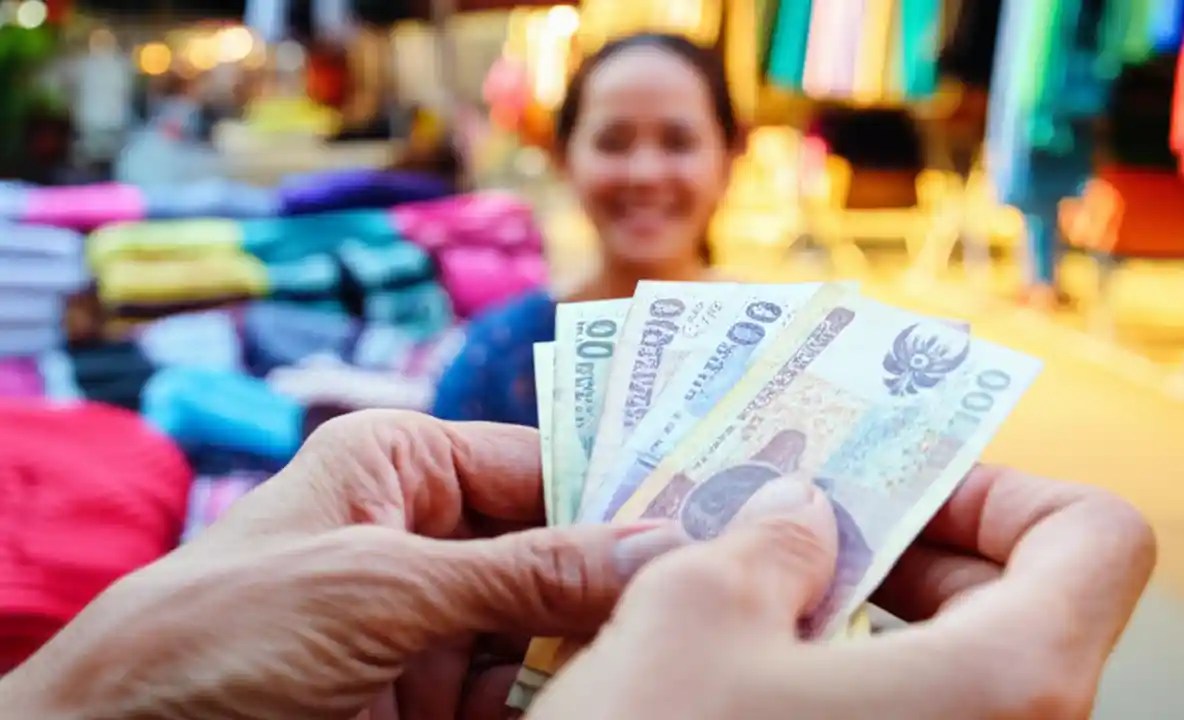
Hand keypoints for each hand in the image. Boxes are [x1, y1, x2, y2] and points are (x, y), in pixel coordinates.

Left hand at [0, 411, 686, 719]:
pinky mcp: (429, 701)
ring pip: (551, 631)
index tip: (715, 509)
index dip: (626, 489)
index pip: (544, 464)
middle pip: (560, 551)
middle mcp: (426, 538)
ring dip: (604, 646)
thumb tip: (656, 546)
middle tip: (719, 588)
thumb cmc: (221, 632)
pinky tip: (615, 693)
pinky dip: (563, 700)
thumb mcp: (379, 587)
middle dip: (625, 576)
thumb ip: (523, 572)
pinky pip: (521, 695)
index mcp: (402, 466)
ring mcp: (431, 625)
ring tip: (682, 647)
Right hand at [531, 466, 1156, 719]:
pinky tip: (758, 679)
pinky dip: (855, 686)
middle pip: (1026, 607)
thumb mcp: (695, 610)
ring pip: (959, 678)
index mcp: (1005, 683)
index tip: (892, 489)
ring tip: (765, 599)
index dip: (1000, 489)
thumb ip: (769, 536)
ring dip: (871, 619)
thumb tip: (800, 514)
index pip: (1094, 539)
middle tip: (808, 527)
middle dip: (913, 549)